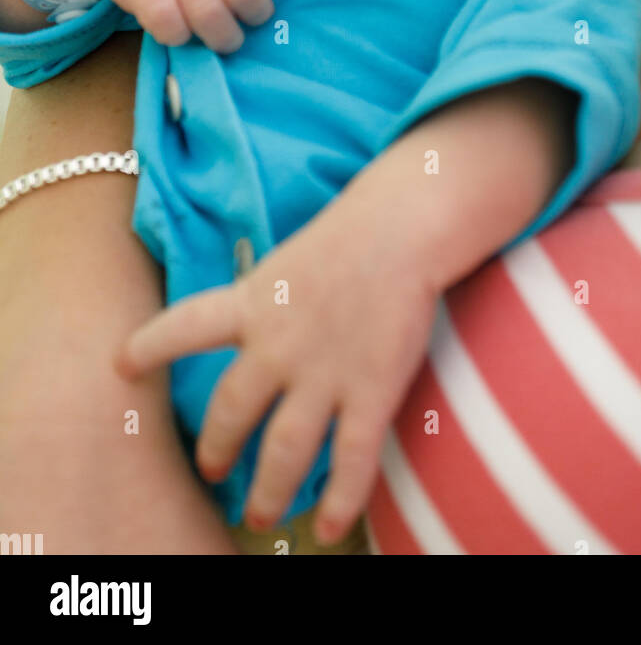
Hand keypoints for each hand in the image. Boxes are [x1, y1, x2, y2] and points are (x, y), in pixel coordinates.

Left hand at [112, 205, 439, 544]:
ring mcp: (322, 373)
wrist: (403, 229)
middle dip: (218, 449)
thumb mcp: (290, 261)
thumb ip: (268, 300)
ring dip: (269, 491)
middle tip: (214, 471)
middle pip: (232, 411)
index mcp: (253, 303)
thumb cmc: (353, 235)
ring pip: (284, 450)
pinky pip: (351, 461)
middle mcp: (277, 345)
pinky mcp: (370, 393)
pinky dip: (341, 500)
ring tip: (262, 515)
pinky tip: (332, 527)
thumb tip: (255, 325)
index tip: (122, 364)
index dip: (149, 347)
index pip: (185, 326)